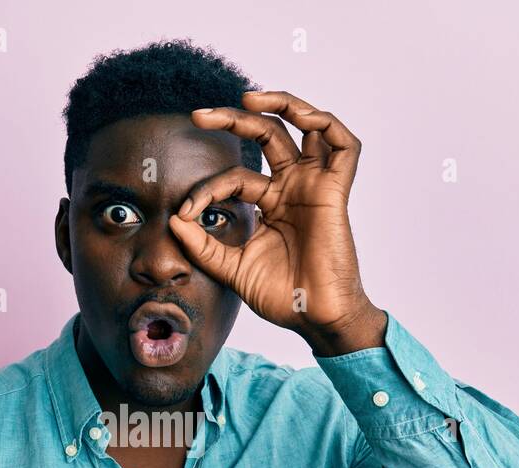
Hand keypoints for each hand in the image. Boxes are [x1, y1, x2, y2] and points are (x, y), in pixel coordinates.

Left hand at [168, 90, 386, 354]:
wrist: (312, 318)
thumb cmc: (281, 297)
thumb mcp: (230, 268)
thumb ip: (202, 246)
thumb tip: (173, 219)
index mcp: (270, 203)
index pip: (235, 178)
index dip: (207, 189)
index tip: (186, 211)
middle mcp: (292, 188)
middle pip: (267, 135)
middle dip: (233, 120)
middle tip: (199, 115)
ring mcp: (314, 187)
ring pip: (306, 127)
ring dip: (281, 103)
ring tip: (247, 98)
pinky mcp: (335, 191)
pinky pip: (344, 146)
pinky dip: (324, 123)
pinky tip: (298, 116)